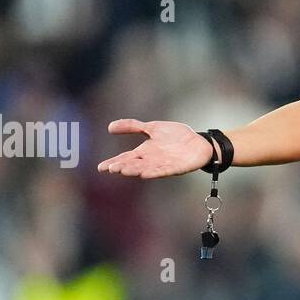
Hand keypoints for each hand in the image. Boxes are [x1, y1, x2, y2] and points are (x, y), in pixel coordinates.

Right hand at [97, 120, 215, 178]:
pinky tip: (145, 173)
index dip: (113, 162)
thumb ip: (133, 126)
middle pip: (134, 165)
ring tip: (124, 171)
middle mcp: (151, 160)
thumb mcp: (152, 128)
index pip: (125, 158)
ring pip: (146, 169)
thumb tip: (109, 127)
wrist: (199, 142)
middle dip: (123, 166)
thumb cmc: (175, 136)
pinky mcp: (177, 168)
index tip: (101, 167)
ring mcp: (163, 165)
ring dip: (135, 170)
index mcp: (144, 152)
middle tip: (112, 169)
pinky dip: (155, 172)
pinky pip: (164, 171)